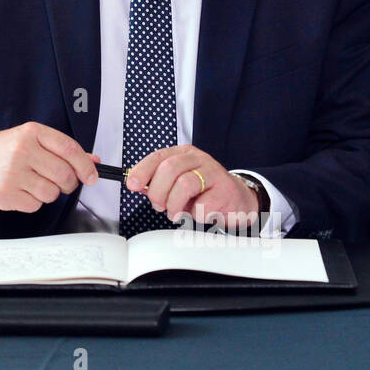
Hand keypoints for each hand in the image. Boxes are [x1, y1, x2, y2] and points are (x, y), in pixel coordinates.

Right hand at [0, 122, 98, 212]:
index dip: (85, 166)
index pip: (69, 150)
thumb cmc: (7, 150)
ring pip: (51, 193)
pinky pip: (36, 205)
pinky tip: (23, 190)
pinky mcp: (6, 194)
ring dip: (49, 192)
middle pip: (64, 175)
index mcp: (32, 133)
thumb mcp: (34, 140)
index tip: (92, 176)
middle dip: (68, 183)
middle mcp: (22, 151)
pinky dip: (34, 201)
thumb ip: (64, 150)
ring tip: (35, 182)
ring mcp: (12, 173)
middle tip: (62, 181)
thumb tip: (93, 161)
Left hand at [124, 145, 258, 233]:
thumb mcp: (177, 185)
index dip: (142, 170)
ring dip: (174, 205)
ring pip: (184, 184)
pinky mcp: (225, 190)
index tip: (132, 184)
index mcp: (183, 154)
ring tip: (175, 213)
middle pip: (169, 169)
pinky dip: (195, 214)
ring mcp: (214, 172)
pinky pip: (202, 205)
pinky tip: (199, 213)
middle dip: (158, 192)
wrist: (237, 200)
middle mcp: (198, 159)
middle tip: (159, 206)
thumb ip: (157, 184)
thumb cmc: (204, 192)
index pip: (158, 156)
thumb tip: (137, 185)